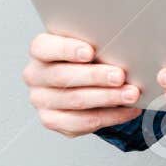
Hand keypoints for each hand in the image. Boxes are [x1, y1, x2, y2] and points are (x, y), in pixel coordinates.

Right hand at [23, 32, 141, 137]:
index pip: (44, 48)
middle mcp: (35, 76)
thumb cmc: (86, 59)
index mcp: (40, 51)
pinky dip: (111, 116)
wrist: (82, 83)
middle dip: (95, 76)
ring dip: (108, 98)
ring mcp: (41, 100)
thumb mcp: (88, 45)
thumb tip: (121, 49)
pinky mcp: (52, 120)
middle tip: (120, 76)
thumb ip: (95, 44)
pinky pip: (83, 121)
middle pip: (63, 76)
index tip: (90, 52)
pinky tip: (128, 110)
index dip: (67, 50)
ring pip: (76, 100)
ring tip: (131, 94)